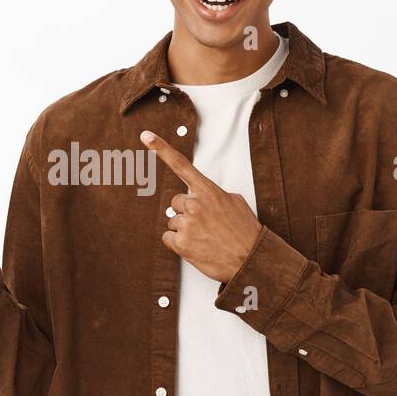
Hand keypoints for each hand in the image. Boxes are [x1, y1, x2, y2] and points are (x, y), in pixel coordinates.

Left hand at [140, 129, 262, 282]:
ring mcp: (187, 224)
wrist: (250, 259)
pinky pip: (168, 237)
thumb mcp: (235, 202)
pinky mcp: (181, 244)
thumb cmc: (245, 232)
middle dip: (186, 212)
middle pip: (175, 202)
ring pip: (173, 221)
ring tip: (204, 237)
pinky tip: (195, 246)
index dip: (161, 149)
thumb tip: (201, 196)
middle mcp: (195, 204)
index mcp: (208, 191)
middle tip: (204, 224)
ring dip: (184, 228)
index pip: (181, 165)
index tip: (146, 136)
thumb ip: (213, 194)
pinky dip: (178, 242)